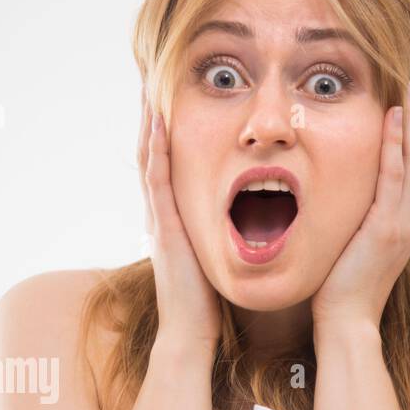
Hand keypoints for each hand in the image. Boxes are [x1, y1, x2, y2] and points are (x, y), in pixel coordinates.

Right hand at [138, 87, 221, 356]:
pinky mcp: (165, 228)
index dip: (172, 129)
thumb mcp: (221, 258)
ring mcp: (160, 218)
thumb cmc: (210, 303)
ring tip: (152, 82)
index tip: (177, 95)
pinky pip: (158, 180)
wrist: (192, 335)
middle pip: (155, 151)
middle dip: (155, 113)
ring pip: (151, 157)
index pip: (172, 162)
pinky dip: (157, 149)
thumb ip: (230, 237)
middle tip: (155, 74)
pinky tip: (161, 121)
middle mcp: (163, 212)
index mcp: (177, 217)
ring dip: (151, 119)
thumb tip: (258, 222)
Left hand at [311, 70, 409, 336]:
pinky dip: (396, 146)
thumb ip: (361, 216)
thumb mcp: (355, 243)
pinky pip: (394, 179)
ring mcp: (403, 224)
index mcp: (405, 220)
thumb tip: (350, 193)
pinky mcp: (387, 230)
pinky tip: (394, 116)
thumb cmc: (342, 289)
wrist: (347, 323)